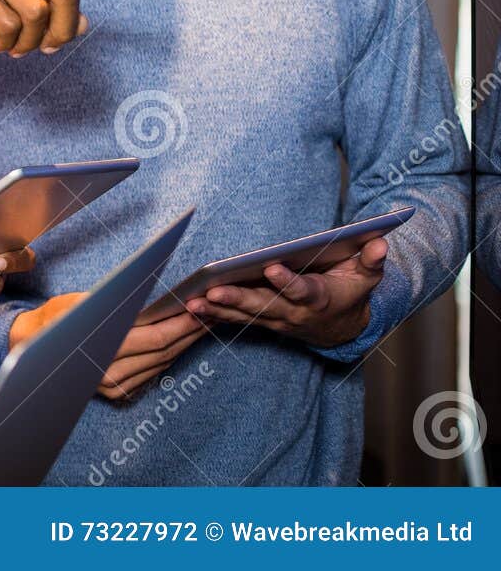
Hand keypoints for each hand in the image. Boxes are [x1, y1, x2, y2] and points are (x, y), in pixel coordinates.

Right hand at [10, 294, 207, 400]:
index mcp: (101, 350)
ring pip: (162, 364)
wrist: (32, 348)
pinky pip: (152, 373)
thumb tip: (154, 298)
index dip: (181, 323)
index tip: (199, 307)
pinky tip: (179, 340)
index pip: (155, 338)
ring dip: (184, 343)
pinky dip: (169, 355)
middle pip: (164, 352)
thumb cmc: (56, 319)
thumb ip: (116, 304)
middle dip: (189, 331)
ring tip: (200, 322)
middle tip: (210, 311)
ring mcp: (113, 388)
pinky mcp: (117, 393)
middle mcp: (109, 375)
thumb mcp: (81, 302)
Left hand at [185, 238, 387, 347]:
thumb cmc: (350, 292)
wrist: (342, 328)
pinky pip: (234, 320)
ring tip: (193, 302)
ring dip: (218, 310)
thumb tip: (381, 243)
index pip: (302, 291)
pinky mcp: (261, 321)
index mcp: (318, 299)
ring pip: (244, 315)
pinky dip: (213, 315)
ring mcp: (275, 319)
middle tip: (215, 291)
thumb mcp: (366, 277)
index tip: (271, 268)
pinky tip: (189, 308)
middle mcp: (293, 312)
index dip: (288, 282)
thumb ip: (371, 261)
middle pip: (264, 306)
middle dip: (239, 299)